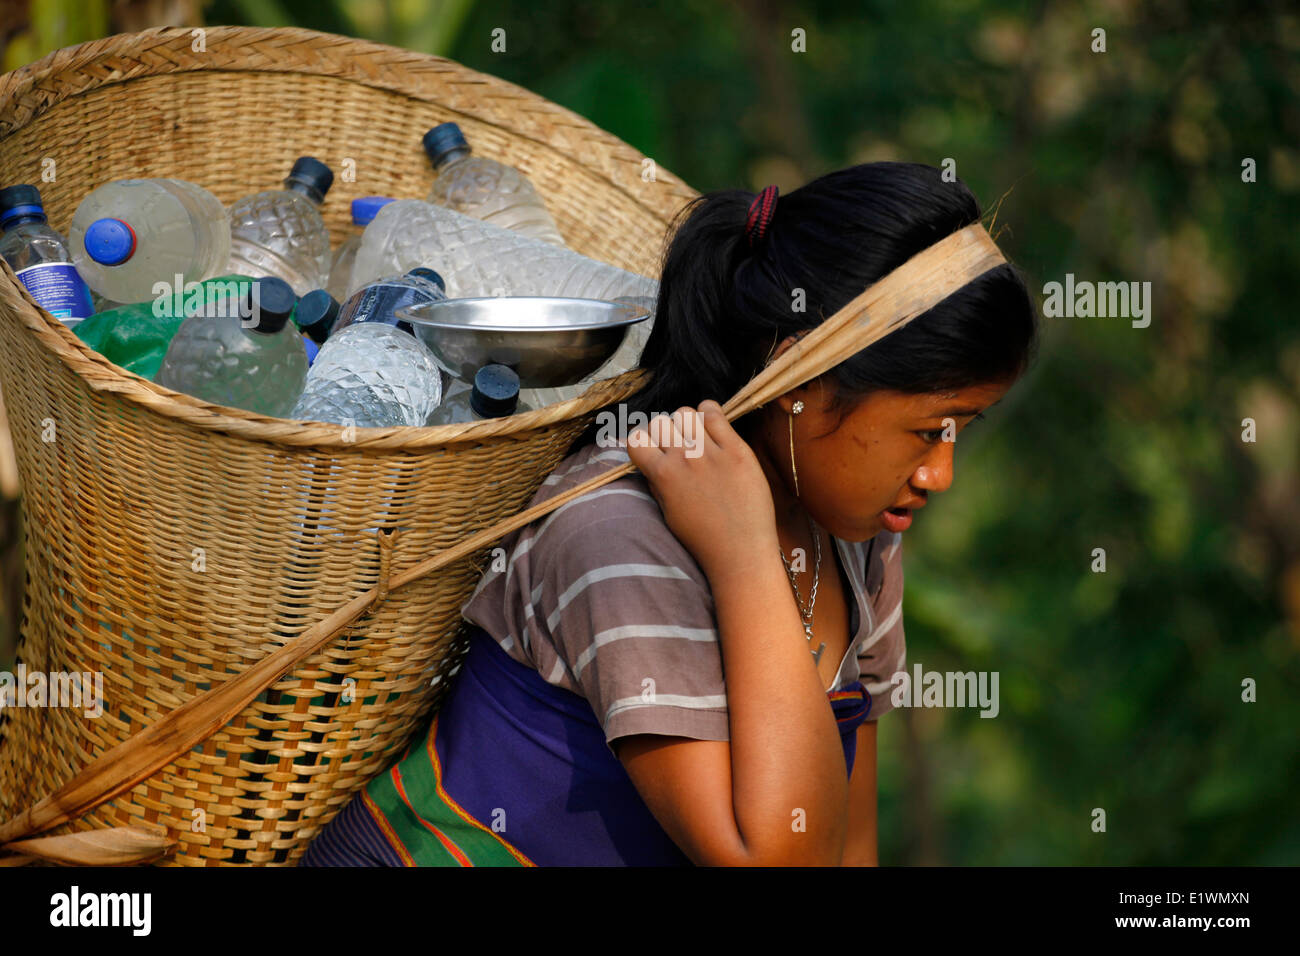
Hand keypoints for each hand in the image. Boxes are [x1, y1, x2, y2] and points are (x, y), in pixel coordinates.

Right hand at [624, 400, 777, 579]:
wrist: (740, 551)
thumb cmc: (702, 537)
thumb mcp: (667, 511)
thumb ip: (656, 481)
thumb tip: (650, 457)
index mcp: (663, 475)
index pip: (636, 438)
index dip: (643, 443)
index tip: (653, 451)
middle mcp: (684, 459)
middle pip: (660, 421)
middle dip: (665, 433)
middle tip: (678, 447)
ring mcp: (711, 452)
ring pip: (685, 413)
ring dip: (687, 423)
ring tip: (698, 439)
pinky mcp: (737, 450)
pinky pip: (714, 413)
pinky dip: (709, 414)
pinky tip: (713, 429)